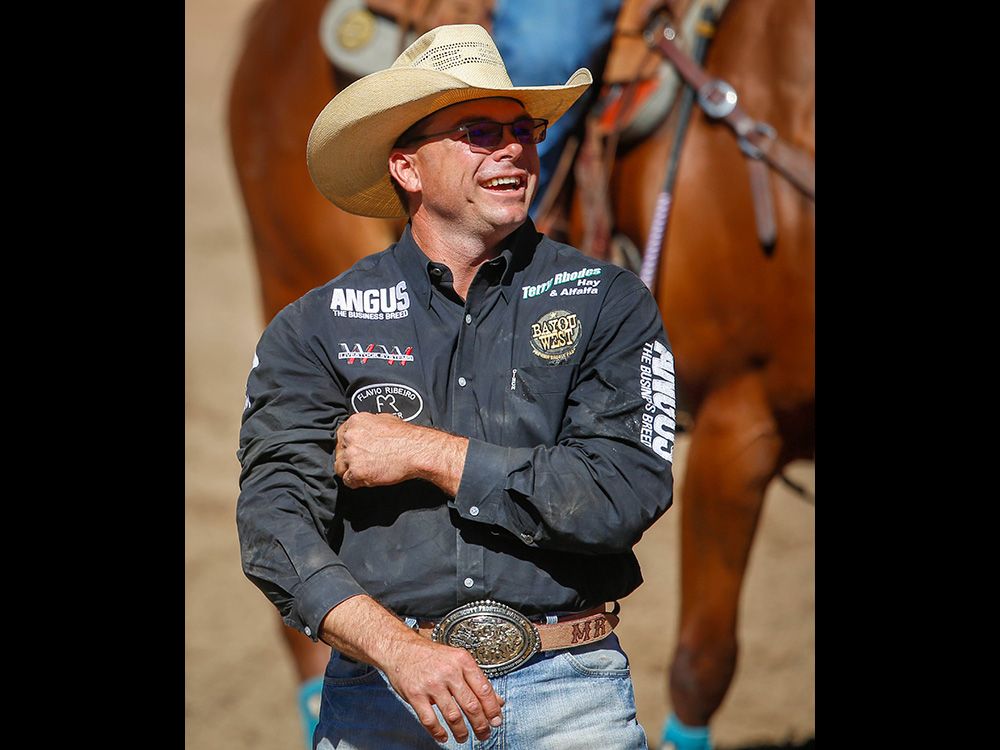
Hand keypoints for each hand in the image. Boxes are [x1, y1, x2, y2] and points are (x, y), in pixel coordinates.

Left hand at [335, 412, 420, 487]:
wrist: (416, 451)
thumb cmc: (406, 437)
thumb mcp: (384, 419)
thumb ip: (368, 425)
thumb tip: (365, 430)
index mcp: (355, 422)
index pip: (341, 435)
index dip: (347, 445)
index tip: (353, 450)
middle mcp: (351, 436)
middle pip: (339, 451)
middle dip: (349, 458)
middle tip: (363, 462)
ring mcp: (352, 455)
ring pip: (340, 467)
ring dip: (350, 471)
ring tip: (365, 470)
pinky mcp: (357, 471)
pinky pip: (348, 481)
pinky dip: (357, 482)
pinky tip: (368, 478)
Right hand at [380, 636, 504, 742]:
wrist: (402, 649)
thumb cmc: (431, 656)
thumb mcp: (458, 660)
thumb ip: (477, 680)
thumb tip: (497, 701)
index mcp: (462, 661)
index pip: (484, 689)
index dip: (492, 709)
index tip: (496, 721)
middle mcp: (449, 672)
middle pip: (471, 705)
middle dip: (481, 724)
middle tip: (484, 734)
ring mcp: (431, 684)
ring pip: (453, 716)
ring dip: (461, 731)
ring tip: (464, 737)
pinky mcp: (415, 695)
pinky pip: (430, 720)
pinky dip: (439, 733)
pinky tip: (444, 736)